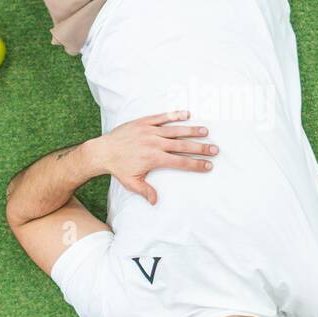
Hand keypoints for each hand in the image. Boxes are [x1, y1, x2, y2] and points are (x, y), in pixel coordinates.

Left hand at [97, 110, 216, 204]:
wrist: (102, 151)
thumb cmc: (117, 168)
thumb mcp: (131, 183)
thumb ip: (145, 191)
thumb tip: (155, 202)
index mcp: (154, 159)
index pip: (180, 162)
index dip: (196, 164)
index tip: (209, 165)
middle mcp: (154, 143)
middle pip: (183, 146)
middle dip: (201, 148)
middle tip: (215, 149)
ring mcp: (150, 131)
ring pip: (175, 130)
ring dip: (191, 130)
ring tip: (206, 131)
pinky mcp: (143, 122)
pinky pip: (161, 117)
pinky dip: (174, 115)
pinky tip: (187, 114)